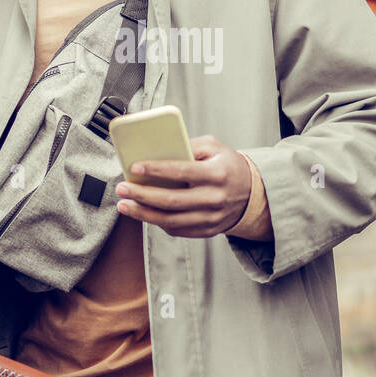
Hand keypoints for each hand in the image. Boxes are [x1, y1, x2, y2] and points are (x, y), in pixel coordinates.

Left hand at [114, 135, 251, 237]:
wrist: (254, 194)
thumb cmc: (228, 165)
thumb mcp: (215, 147)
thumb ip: (189, 146)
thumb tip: (159, 151)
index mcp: (217, 174)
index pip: (181, 171)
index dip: (156, 169)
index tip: (135, 167)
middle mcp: (214, 198)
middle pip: (171, 200)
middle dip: (142, 194)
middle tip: (121, 188)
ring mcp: (211, 218)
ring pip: (171, 220)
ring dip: (143, 214)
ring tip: (125, 204)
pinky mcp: (207, 231)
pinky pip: (177, 230)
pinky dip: (158, 222)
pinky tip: (145, 213)